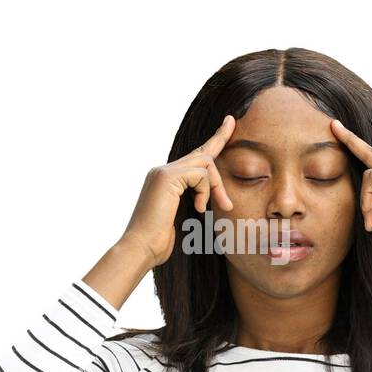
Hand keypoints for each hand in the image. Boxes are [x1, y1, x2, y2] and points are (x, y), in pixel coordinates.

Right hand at [119, 114, 236, 267]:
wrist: (141, 249)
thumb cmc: (160, 241)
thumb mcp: (184, 218)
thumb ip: (195, 201)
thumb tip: (215, 196)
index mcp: (166, 180)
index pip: (195, 156)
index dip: (215, 139)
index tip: (230, 122)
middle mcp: (162, 171)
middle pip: (203, 155)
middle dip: (220, 162)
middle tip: (228, 181)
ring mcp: (163, 172)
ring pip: (205, 163)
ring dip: (216, 187)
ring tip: (221, 207)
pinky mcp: (167, 177)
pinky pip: (200, 174)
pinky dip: (205, 191)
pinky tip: (198, 208)